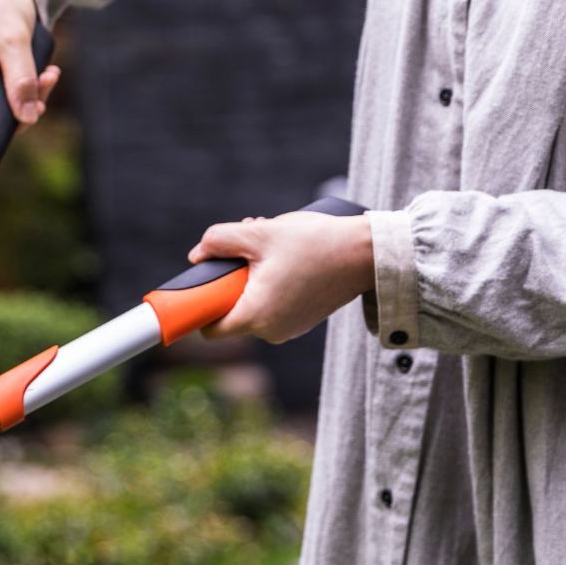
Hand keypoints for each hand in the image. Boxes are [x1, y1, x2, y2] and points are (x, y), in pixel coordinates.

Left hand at [190, 212, 376, 342]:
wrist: (367, 253)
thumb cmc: (315, 243)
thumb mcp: (259, 233)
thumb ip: (219, 241)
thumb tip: (198, 256)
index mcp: (255, 317)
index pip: (210, 329)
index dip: (202, 306)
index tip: (206, 284)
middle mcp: (271, 331)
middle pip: (231, 311)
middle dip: (232, 280)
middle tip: (248, 248)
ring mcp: (289, 328)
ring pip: (253, 305)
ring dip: (253, 278)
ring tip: (272, 248)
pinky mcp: (303, 320)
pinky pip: (273, 305)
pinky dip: (271, 284)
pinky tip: (287, 259)